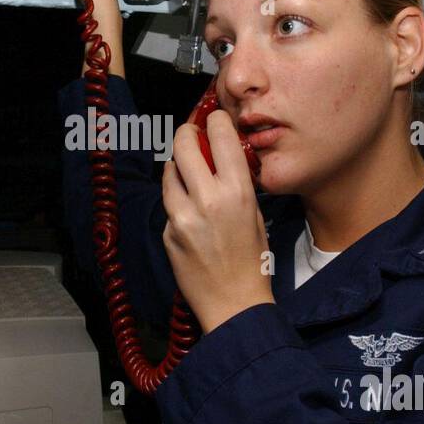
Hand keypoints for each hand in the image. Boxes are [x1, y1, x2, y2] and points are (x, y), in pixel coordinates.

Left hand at [162, 109, 274, 334]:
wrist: (234, 305)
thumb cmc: (252, 262)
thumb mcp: (255, 215)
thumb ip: (236, 184)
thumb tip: (222, 157)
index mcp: (236, 192)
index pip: (219, 136)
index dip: (214, 121)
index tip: (212, 118)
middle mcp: (206, 200)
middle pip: (182, 145)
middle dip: (185, 134)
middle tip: (189, 135)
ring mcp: (182, 216)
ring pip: (169, 172)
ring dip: (176, 166)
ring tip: (187, 173)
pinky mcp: (168, 232)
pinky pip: (168, 204)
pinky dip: (176, 201)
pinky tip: (189, 213)